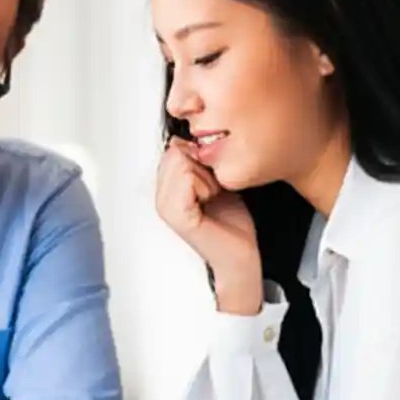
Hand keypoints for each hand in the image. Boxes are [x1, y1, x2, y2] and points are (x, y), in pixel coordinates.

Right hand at [156, 138, 262, 313]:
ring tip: (212, 197)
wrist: (240, 256)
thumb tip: (187, 142)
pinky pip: (187, 177)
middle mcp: (160, 198)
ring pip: (182, 162)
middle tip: (212, 190)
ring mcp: (165, 207)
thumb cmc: (231, 224)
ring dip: (206, 177)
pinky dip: (207, 185)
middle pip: (176, 152)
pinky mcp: (177, 214)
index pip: (172, 148)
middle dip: (202, 166)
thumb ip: (198, 164)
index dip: (198, 157)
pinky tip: (211, 202)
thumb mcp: (214, 183)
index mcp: (166, 190)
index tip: (210, 180)